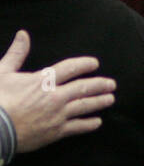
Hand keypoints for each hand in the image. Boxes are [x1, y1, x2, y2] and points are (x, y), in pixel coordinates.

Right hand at [0, 31, 114, 152]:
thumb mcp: (3, 72)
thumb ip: (16, 53)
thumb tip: (23, 34)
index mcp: (42, 81)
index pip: (70, 68)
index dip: (84, 64)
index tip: (94, 63)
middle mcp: (55, 97)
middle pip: (83, 88)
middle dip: (100, 84)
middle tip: (112, 84)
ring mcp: (58, 115)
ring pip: (85, 106)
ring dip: (99, 102)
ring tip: (110, 98)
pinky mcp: (56, 132)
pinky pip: (78, 127)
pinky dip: (90, 124)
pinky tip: (98, 122)